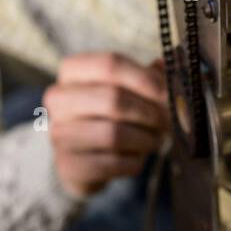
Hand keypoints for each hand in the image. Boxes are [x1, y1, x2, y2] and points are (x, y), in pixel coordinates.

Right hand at [42, 53, 170, 198]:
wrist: (81, 158)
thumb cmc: (107, 116)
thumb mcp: (122, 89)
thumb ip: (146, 76)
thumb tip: (170, 67)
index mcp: (71, 72)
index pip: (110, 64)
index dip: (145, 79)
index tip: (168, 94)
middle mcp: (59, 100)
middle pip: (113, 99)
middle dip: (149, 112)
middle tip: (166, 122)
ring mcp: (60, 134)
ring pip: (114, 134)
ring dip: (144, 139)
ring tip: (153, 139)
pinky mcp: (69, 165)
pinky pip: (113, 163)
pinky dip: (134, 161)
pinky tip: (136, 157)